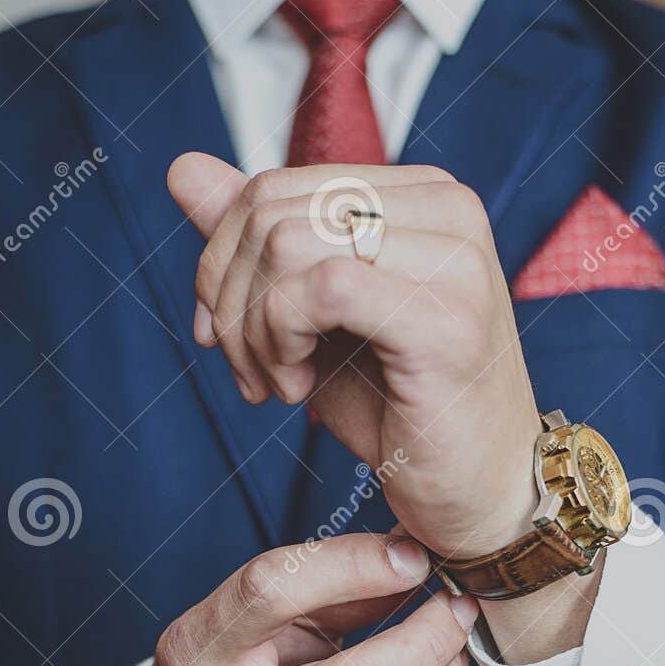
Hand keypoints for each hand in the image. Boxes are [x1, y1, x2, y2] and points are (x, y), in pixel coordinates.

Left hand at [167, 154, 540, 560]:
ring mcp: (455, 260)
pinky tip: (298, 388)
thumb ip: (257, 246)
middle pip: (271, 210)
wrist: (480, 496)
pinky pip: (318, 289)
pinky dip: (281, 342)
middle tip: (251, 372)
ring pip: (285, 244)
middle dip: (230, 300)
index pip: (275, 186)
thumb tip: (184, 169)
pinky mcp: (445, 317)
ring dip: (254, 330)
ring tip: (279, 386)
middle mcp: (449, 210)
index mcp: (422, 196)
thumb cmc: (403, 411)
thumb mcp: (313, 320)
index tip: (226, 337)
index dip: (220, 261)